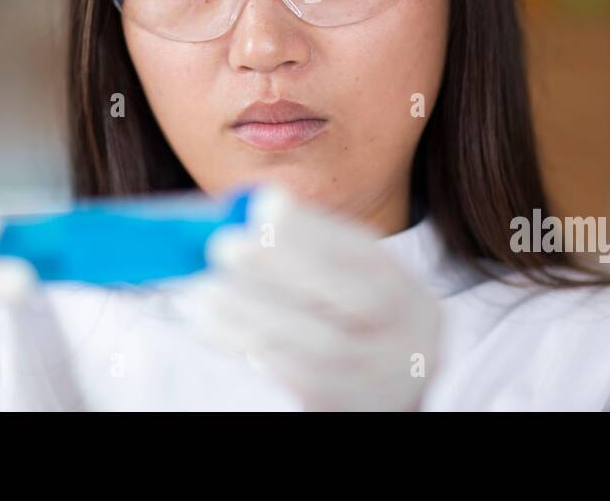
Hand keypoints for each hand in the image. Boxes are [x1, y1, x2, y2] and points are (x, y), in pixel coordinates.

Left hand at [190, 185, 440, 410]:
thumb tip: (251, 206)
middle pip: (358, 299)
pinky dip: (254, 348)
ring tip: (203, 289)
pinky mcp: (345, 406)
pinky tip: (213, 326)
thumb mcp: (346, 286)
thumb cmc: (348, 326)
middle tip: (225, 244)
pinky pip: (301, 380)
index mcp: (406, 294)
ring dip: (254, 311)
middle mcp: (406, 336)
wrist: (381, 396)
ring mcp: (381, 378)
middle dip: (290, 263)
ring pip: (323, 344)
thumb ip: (306, 249)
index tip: (262, 203)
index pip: (367, 255)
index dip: (314, 229)